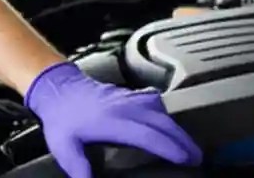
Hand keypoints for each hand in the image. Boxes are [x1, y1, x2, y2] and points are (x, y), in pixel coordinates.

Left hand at [24, 62, 202, 177]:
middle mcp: (124, 107)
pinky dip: (165, 112)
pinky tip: (167, 121)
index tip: (186, 159)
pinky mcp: (127, 93)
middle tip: (197, 157)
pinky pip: (153, 100)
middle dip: (183, 140)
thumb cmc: (61, 116)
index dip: (170, 148)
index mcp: (112, 121)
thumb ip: (79, 167)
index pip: (149, 135)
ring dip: (176, 127)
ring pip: (161, 109)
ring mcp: (127, 97)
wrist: (56, 87)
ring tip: (188, 144)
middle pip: (163, 122)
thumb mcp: (64, 146)